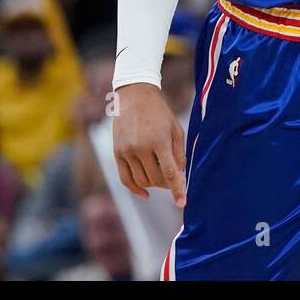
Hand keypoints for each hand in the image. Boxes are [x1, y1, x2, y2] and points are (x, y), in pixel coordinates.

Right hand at [112, 83, 187, 206]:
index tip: (182, 203)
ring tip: (161, 176)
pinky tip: (146, 194)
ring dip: (154, 184)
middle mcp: (140, 148)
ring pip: (142, 181)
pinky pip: (125, 179)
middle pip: (156, 179)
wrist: (134, 96)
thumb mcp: (176, 128)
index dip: (177, 190)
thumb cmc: (160, 112)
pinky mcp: (117, 153)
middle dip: (167, 184)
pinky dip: (136, 189)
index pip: (169, 173)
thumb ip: (179, 153)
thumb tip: (181, 176)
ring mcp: (126, 152)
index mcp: (158, 140)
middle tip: (174, 179)